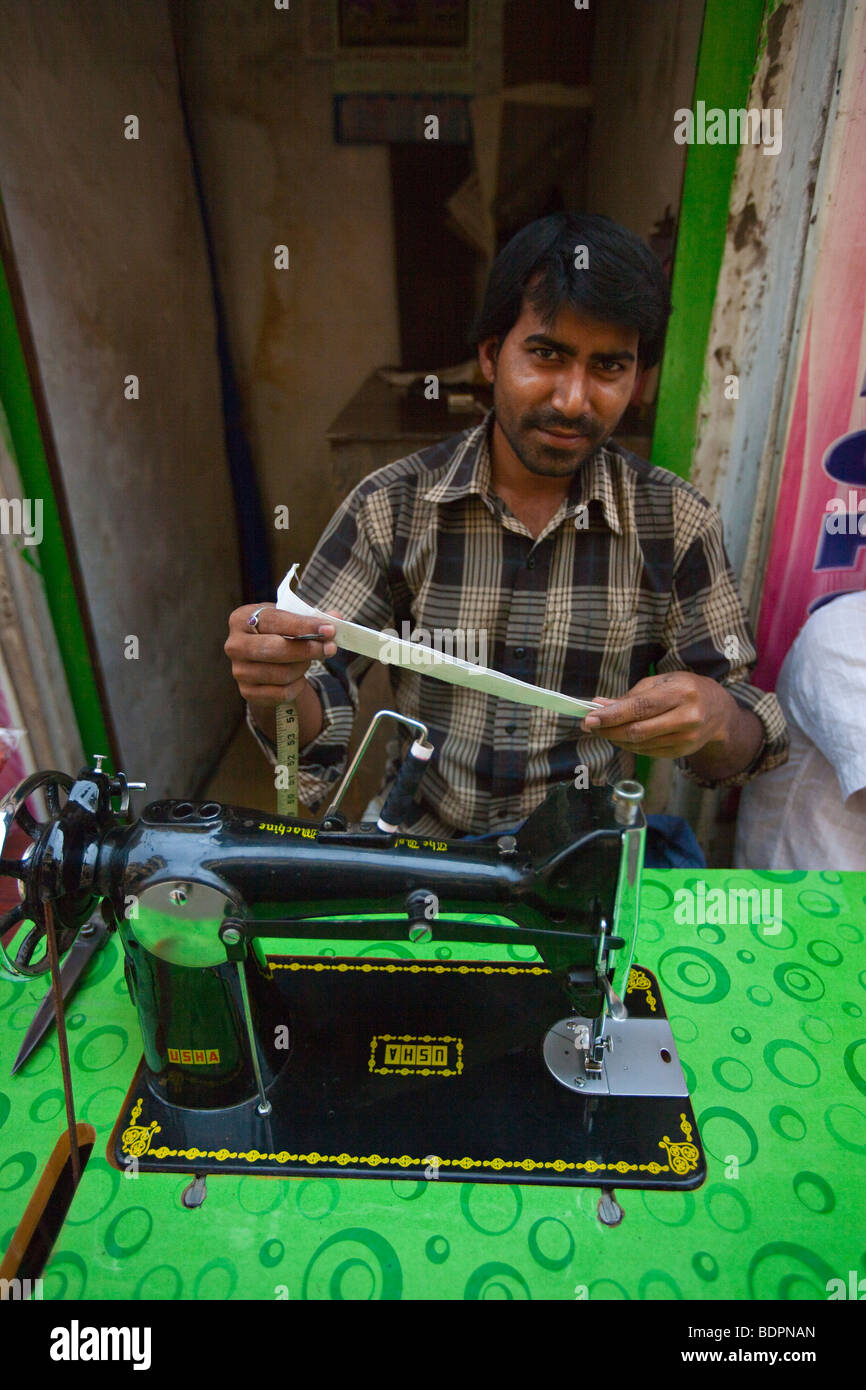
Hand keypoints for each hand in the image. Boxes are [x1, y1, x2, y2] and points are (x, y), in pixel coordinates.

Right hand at [224, 604, 340, 707]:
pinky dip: (297, 685)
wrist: (263, 663)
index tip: (329, 630)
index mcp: (242, 618)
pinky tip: (298, 677)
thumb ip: (314, 617)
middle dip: (308, 650)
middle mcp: (235, 644)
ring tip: (308, 661)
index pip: (275, 621)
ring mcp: (238, 670)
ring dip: (304, 667)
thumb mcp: (292, 620)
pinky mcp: (247, 692)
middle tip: (330, 648)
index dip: (304, 626)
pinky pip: (282, 692)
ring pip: (282, 673)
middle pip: (276, 649)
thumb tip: (335, 617)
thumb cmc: (278, 634)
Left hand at [581, 672, 731, 759]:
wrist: (719, 711)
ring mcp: (686, 738)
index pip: (641, 707)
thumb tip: (600, 705)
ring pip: (640, 744)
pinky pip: (647, 752)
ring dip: (616, 738)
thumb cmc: (685, 689)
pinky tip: (621, 736)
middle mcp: (687, 717)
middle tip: (588, 725)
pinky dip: (629, 745)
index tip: (589, 718)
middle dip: (608, 729)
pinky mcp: (682, 752)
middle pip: (638, 730)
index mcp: (681, 692)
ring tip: (602, 729)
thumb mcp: (661, 682)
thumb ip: (631, 695)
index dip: (612, 715)